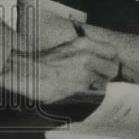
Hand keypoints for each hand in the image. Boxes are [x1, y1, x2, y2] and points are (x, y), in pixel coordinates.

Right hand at [4, 33, 118, 103]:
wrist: (26, 71)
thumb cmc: (42, 63)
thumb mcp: (66, 49)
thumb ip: (83, 53)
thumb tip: (97, 61)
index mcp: (83, 44)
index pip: (112, 52)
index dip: (110, 61)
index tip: (105, 66)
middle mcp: (87, 56)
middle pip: (113, 68)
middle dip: (107, 75)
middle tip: (97, 79)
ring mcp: (85, 72)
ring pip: (105, 82)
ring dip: (98, 86)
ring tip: (84, 86)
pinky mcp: (80, 87)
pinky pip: (94, 94)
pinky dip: (90, 95)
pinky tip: (78, 93)